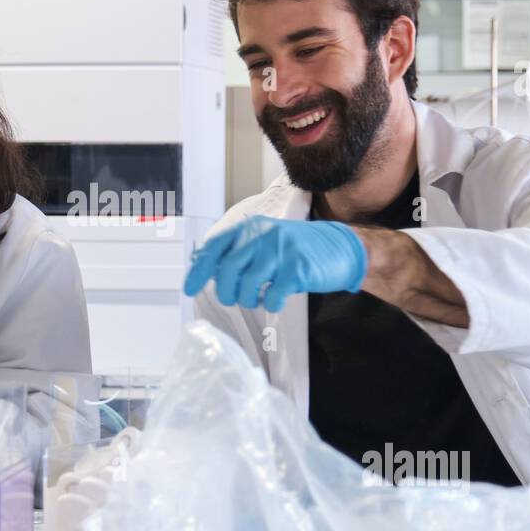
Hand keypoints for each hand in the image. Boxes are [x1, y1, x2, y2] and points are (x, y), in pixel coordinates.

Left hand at [183, 215, 366, 312]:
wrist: (339, 247)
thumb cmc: (296, 250)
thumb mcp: (265, 243)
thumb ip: (239, 252)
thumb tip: (206, 270)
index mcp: (251, 227)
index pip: (215, 247)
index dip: (199, 270)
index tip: (190, 289)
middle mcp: (263, 235)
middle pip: (228, 269)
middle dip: (225, 291)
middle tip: (232, 299)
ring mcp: (281, 250)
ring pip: (247, 285)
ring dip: (248, 299)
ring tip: (258, 297)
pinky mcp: (297, 268)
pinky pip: (272, 295)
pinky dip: (269, 303)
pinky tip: (275, 298)